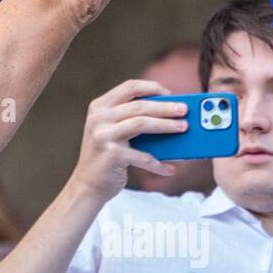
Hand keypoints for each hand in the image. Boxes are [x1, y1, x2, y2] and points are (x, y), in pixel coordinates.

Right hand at [67, 79, 186, 203]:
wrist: (87, 186)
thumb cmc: (107, 157)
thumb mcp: (112, 132)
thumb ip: (130, 119)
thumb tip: (169, 113)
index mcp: (99, 107)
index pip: (129, 87)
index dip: (152, 87)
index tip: (170, 93)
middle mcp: (99, 118)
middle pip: (139, 105)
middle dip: (165, 107)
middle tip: (184, 110)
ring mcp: (103, 136)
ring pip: (142, 123)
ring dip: (166, 125)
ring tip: (183, 128)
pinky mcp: (112, 155)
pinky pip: (143, 156)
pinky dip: (159, 164)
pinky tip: (169, 169)